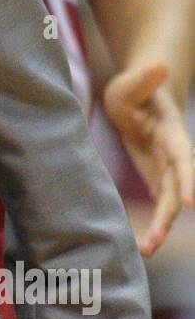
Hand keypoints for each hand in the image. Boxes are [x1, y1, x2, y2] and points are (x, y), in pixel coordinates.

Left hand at [102, 62, 194, 255]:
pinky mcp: (157, 180)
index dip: (188, 180)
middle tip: (153, 242)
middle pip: (176, 191)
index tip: (191, 203)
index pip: (183, 160)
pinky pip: (159, 206)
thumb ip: (144, 80)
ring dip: (159, 227)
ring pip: (168, 203)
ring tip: (145, 251)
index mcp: (172, 135)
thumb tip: (161, 66)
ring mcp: (166, 170)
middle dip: (167, 217)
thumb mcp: (130, 84)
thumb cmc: (134, 89)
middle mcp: (174, 157)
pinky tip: (142, 246)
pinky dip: (153, 225)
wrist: (141, 97)